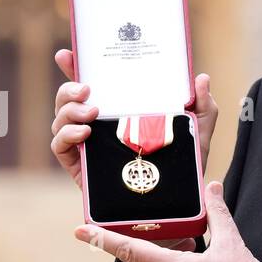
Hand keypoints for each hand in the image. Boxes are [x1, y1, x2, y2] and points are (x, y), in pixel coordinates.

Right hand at [52, 46, 219, 261]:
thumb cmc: (182, 167)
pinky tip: (84, 133)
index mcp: (118, 110)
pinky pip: (59, 146)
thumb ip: (202, 107)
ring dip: (68, 110)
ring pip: (60, 119)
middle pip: (68, 99)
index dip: (74, 67)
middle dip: (69, 88)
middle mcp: (97, 125)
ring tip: (91, 112)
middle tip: (87, 89)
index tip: (68, 53)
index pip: (92, 84)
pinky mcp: (79, 167)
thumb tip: (200, 78)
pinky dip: (66, 136)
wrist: (173, 207)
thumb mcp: (196, 134)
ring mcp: (86, 146)